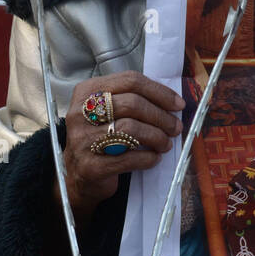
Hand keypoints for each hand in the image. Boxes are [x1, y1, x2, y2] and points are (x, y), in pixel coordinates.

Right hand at [58, 71, 184, 223]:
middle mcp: (81, 113)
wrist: (76, 174)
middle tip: (175, 128)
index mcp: (88, 92)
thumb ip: (133, 100)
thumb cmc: (100, 138)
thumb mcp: (109, 112)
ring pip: (130, 129)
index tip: (178, 105)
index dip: (159, 92)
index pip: (130, 81)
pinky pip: (127, 158)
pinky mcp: (90, 166)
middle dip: (161, 116)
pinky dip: (147, 158)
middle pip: (132, 104)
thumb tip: (172, 102)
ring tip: (165, 144)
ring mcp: (82, 139)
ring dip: (156, 137)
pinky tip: (154, 158)